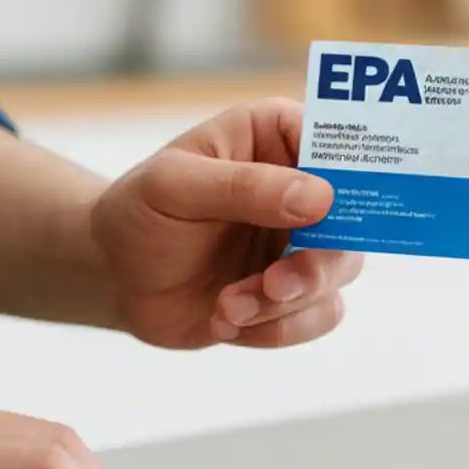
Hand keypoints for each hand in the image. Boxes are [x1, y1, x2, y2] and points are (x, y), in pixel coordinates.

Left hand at [92, 98, 363, 348]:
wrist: (114, 278)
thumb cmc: (138, 214)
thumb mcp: (174, 186)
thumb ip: (244, 187)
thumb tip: (320, 198)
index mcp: (276, 138)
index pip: (339, 142)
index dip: (353, 174)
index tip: (335, 210)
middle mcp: (300, 188)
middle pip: (354, 219)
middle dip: (317, 262)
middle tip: (273, 283)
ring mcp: (300, 244)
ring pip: (338, 275)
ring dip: (286, 302)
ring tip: (228, 308)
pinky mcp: (292, 294)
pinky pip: (316, 316)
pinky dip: (274, 329)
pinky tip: (224, 321)